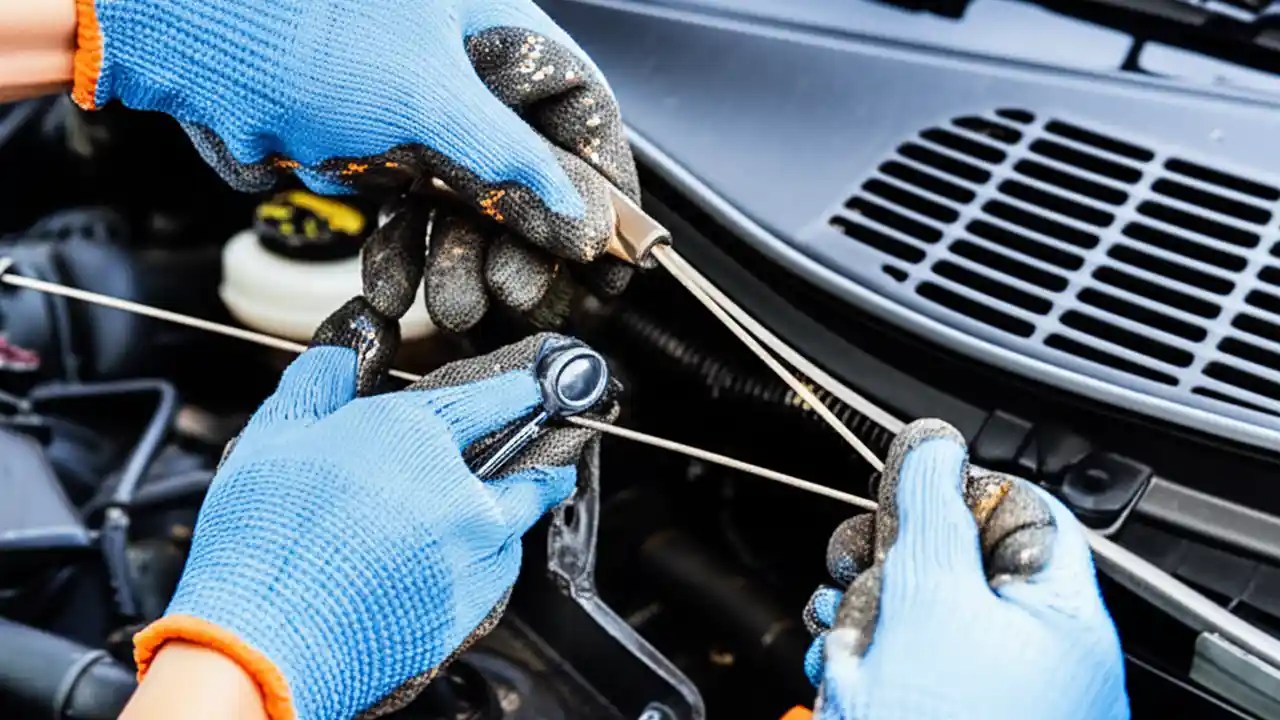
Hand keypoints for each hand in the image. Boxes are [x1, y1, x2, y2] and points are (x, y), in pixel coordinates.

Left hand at [72, 0, 640, 330]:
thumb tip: (585, 221)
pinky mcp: (372, 147)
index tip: (614, 254)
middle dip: (520, 243)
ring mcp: (418, 112)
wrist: (185, 37)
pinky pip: (410, 212)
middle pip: (526, 171)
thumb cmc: (302, 30)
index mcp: (500, 34)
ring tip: (455, 304)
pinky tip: (394, 286)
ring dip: (461, 262)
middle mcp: (467, 72)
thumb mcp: (433, 107)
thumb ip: (517, 169)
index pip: (581, 113)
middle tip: (519, 292)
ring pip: (467, 204)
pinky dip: (405, 253)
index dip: (603, 187)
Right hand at [133, 334, 616, 719]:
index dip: (523, 390)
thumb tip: (340, 357)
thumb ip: (320, 383)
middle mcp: (460, 497)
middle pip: (532, 473)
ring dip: (510, 516)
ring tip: (484, 514)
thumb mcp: (278, 432)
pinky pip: (492, 580)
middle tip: (548, 457)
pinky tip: (449, 565)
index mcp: (418, 439)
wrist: (264, 640)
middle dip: (545, 462)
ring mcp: (468, 559)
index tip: (540, 387)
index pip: (496, 401)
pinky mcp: (463, 613)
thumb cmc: (265, 538)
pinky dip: (483, 566)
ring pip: (515, 529)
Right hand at [803, 420, 1128, 719]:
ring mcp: (973, 693)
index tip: (907, 489)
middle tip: (860, 563)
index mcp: (1057, 619)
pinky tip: (838, 666)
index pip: (1021, 511)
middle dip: (890, 558)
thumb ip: (930, 511)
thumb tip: (934, 442)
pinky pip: (889, 660)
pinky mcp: (926, 716)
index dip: (957, 489)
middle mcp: (1024, 657)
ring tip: (842, 631)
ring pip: (908, 609)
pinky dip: (854, 655)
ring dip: (860, 608)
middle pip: (952, 557)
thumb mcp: (932, 600)